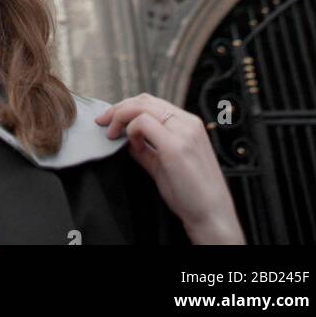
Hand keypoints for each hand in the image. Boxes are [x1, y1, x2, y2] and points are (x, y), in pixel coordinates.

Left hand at [95, 93, 245, 243]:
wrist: (212, 216)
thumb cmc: (192, 195)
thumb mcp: (164, 165)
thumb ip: (146, 149)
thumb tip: (125, 138)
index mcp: (189, 125)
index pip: (152, 103)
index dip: (127, 108)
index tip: (111, 120)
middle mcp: (188, 123)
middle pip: (145, 100)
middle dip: (119, 108)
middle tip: (103, 121)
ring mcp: (183, 132)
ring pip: (143, 106)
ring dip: (120, 115)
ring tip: (111, 132)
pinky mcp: (175, 146)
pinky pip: (144, 123)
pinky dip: (130, 129)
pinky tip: (129, 142)